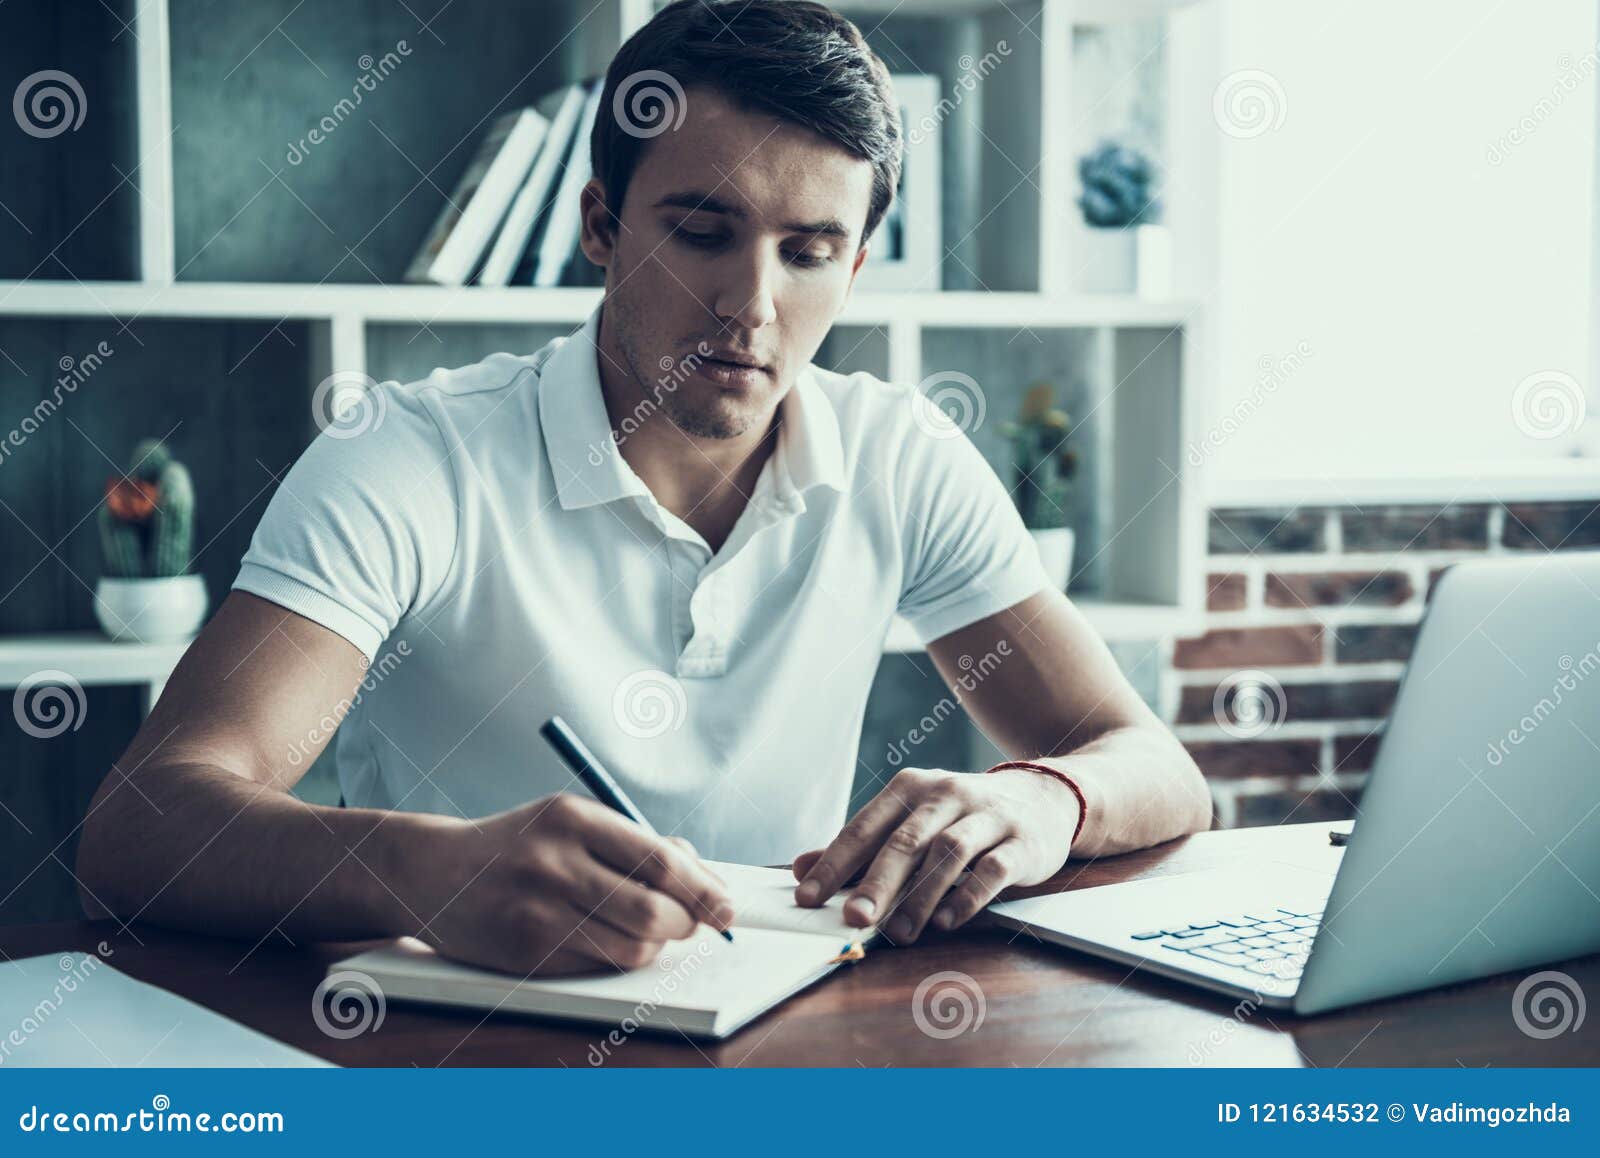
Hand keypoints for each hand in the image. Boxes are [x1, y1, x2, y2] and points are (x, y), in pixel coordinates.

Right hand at [404, 793, 734, 975]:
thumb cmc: (520, 845)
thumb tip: (702, 874)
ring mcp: (538, 912)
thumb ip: (636, 842)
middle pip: (653, 910)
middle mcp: (555, 863)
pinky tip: (611, 940)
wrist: (434, 874)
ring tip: (652, 930)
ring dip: (657, 945)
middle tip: (695, 923)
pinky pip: (601, 967)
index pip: (658, 860)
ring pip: (633, 947)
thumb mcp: (572, 821)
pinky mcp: (528, 953)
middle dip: (688, 923)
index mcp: (572, 818)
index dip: (704, 888)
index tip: (726, 905)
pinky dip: (621, 958)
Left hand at [791, 767, 1078, 942]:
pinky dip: (968, 896)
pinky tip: (947, 922)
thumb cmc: (962, 816)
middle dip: (876, 882)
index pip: (864, 827)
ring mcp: (987, 816)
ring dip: (920, 896)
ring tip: (899, 933)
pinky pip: (993, 869)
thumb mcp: (911, 821)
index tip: (806, 897)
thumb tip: (800, 868)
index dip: (834, 864)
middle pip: (905, 840)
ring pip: (948, 853)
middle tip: (854, 919)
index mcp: (911, 788)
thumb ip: (859, 847)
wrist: (1043, 797)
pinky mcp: (1022, 841)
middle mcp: (947, 794)